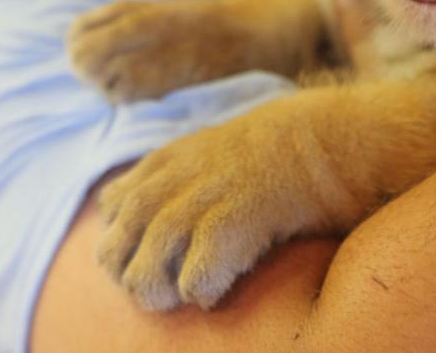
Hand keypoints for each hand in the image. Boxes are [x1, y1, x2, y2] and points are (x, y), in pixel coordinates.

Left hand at [95, 108, 332, 310]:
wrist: (324, 139)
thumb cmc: (275, 153)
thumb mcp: (210, 148)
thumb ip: (175, 173)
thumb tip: (157, 211)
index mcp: (162, 163)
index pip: (111, 208)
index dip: (122, 237)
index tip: (148, 248)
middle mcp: (169, 184)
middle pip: (114, 248)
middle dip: (128, 275)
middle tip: (157, 286)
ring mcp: (197, 204)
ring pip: (144, 272)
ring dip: (157, 293)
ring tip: (181, 295)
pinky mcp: (230, 225)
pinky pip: (194, 280)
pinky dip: (200, 292)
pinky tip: (218, 288)